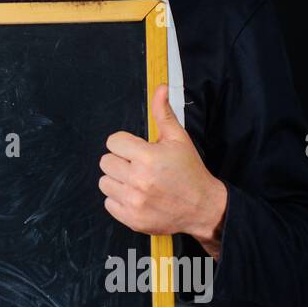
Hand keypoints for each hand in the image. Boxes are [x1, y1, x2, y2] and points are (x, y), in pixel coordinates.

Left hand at [97, 83, 227, 258]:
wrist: (203, 207)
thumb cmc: (189, 171)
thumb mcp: (178, 139)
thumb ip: (163, 113)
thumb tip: (160, 88)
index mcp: (148, 157)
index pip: (113, 142)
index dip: (124, 144)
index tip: (137, 149)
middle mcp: (138, 179)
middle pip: (106, 161)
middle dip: (120, 161)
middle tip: (138, 166)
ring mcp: (134, 201)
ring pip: (104, 182)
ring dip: (117, 180)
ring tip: (136, 181)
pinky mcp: (131, 219)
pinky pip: (108, 203)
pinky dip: (119, 199)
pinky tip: (136, 196)